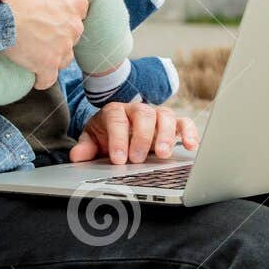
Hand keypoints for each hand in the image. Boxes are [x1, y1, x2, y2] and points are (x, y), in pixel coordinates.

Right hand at [0, 0, 89, 88]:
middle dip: (55, 35)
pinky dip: (41, 76)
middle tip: (34, 29)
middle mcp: (75, 26)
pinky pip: (48, 78)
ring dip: (50, 55)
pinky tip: (31, 70)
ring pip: (61, 57)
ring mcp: (62, 47)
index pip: (75, 13)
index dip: (59, 14)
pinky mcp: (48, 65)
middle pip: (69, 36)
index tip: (43, 13)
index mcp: (77, 2)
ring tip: (30, 47)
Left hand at [69, 101, 198, 165]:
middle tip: (137, 158)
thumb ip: (86, 147)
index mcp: (115, 111)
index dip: (118, 138)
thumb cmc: (107, 134)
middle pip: (143, 114)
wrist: (119, 128)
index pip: (117, 119)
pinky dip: (189, 132)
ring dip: (166, 134)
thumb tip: (76, 156)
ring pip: (165, 115)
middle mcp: (137, 110)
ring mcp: (156, 115)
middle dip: (141, 137)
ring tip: (163, 154)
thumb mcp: (93, 140)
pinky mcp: (172, 124)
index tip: (118, 158)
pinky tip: (191, 146)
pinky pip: (184, 123)